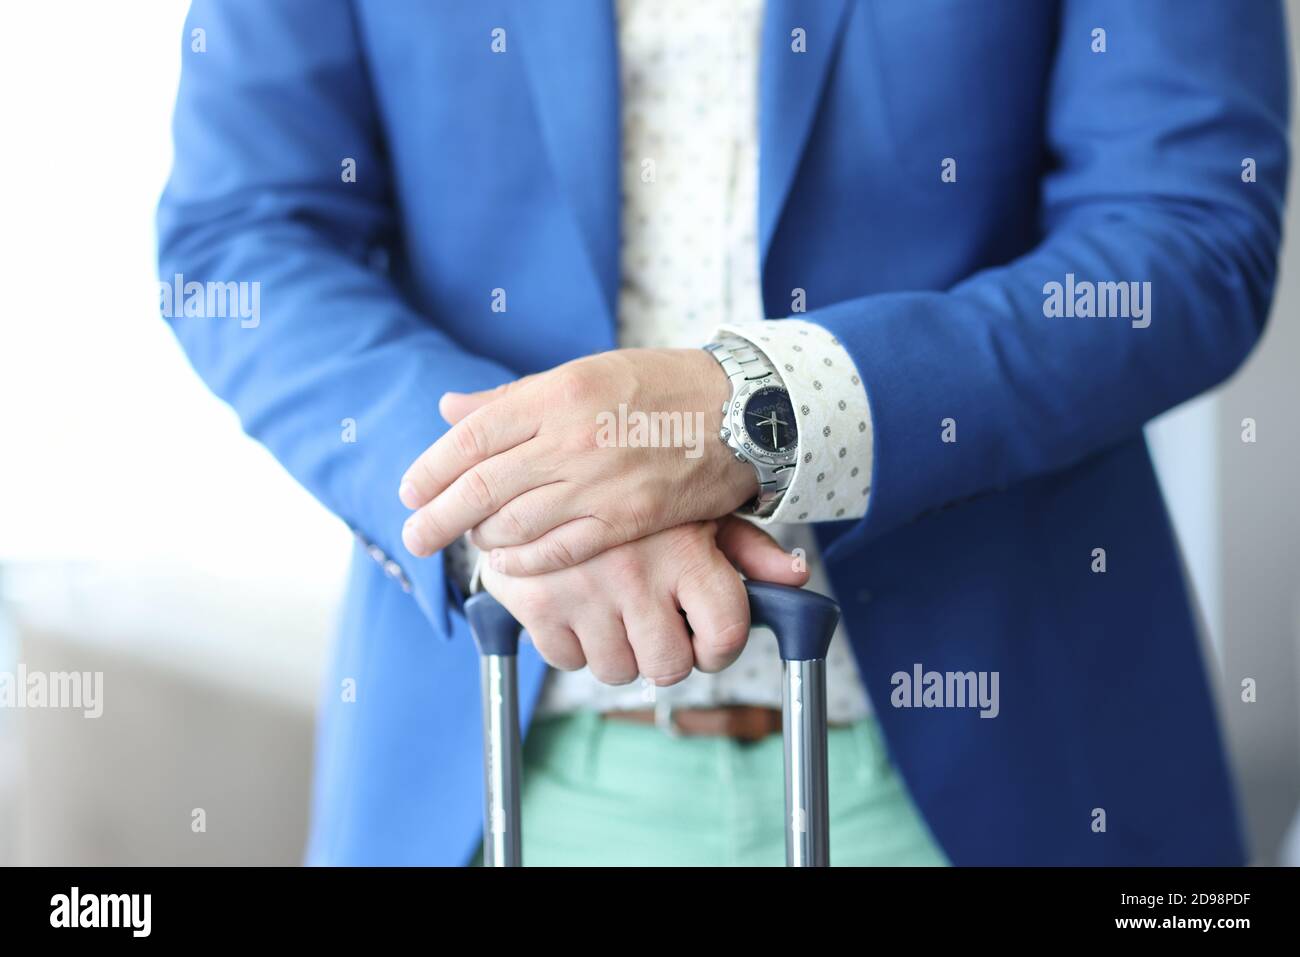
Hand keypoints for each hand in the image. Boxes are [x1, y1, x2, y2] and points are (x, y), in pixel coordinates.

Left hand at [398, 349, 758, 573]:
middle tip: (414, 535)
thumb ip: (515, 397)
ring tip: (467, 543)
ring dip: (481, 537)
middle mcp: (570, 437)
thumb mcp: (584, 372)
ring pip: (514, 521)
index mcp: (556, 393)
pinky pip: (559, 548)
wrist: (740, 412)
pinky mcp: (626, 517)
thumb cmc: (661, 386)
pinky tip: (508, 562)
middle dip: (437, 517)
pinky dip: (525, 559)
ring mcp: (598, 481)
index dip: (431, 468)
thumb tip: (450, 408)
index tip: (410, 490)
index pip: (471, 436)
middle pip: (481, 486)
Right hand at [479, 516, 807, 683]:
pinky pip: (566, 660)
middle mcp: (636, 573)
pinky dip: (571, 644)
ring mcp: (583, 591)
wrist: (534, 466)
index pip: (725, 633)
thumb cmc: (629, 491)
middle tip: (655, 628)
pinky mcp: (536, 603)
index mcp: (684, 549)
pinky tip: (576, 607)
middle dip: (666, 656)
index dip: (718, 650)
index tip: (705, 643)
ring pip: (617, 670)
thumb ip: (747, 546)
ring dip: (618, 652)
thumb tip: (796, 576)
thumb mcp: (695, 506)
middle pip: (669, 667)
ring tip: (613, 612)